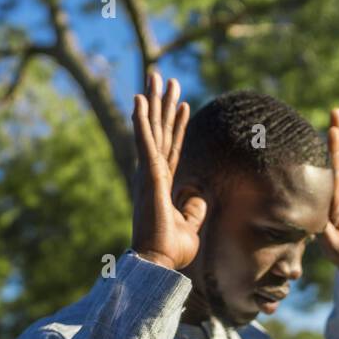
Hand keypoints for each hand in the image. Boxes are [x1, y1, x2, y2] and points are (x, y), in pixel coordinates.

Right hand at [130, 72, 206, 270]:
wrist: (157, 262)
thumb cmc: (171, 251)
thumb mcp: (190, 225)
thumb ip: (194, 208)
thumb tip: (199, 192)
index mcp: (162, 186)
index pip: (171, 149)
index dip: (176, 126)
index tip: (182, 105)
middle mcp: (152, 175)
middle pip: (159, 132)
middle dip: (162, 105)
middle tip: (162, 78)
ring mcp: (148, 174)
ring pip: (152, 130)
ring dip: (154, 102)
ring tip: (155, 77)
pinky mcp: (148, 175)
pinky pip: (144, 141)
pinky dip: (141, 120)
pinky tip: (140, 99)